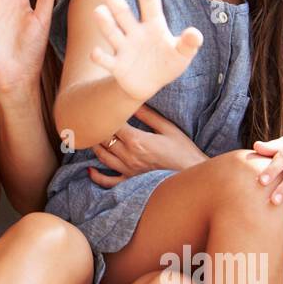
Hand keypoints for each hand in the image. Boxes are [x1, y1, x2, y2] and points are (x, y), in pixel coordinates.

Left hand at [88, 105, 206, 186]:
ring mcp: (128, 170)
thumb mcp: (168, 128)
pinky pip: (108, 181)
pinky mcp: (130, 181)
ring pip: (102, 156)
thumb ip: (148, 115)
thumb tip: (133, 102)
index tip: (102, 107)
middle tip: (92, 119)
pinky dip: (96, 176)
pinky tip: (90, 169)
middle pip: (103, 139)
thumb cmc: (183, 150)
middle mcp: (129, 155)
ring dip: (95, 145)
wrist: (192, 175)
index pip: (112, 124)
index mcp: (137, 140)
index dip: (105, 115)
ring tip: (92, 136)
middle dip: (97, 128)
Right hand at [90, 0, 201, 104]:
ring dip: (105, 23)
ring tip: (99, 11)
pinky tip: (95, 53)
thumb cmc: (167, 63)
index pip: (150, 3)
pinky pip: (107, 60)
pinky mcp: (117, 66)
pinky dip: (99, 56)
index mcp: (153, 26)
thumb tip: (195, 33)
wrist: (149, 85)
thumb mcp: (182, 54)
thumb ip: (189, 43)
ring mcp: (124, 48)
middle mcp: (134, 33)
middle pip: (121, 12)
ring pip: (112, 32)